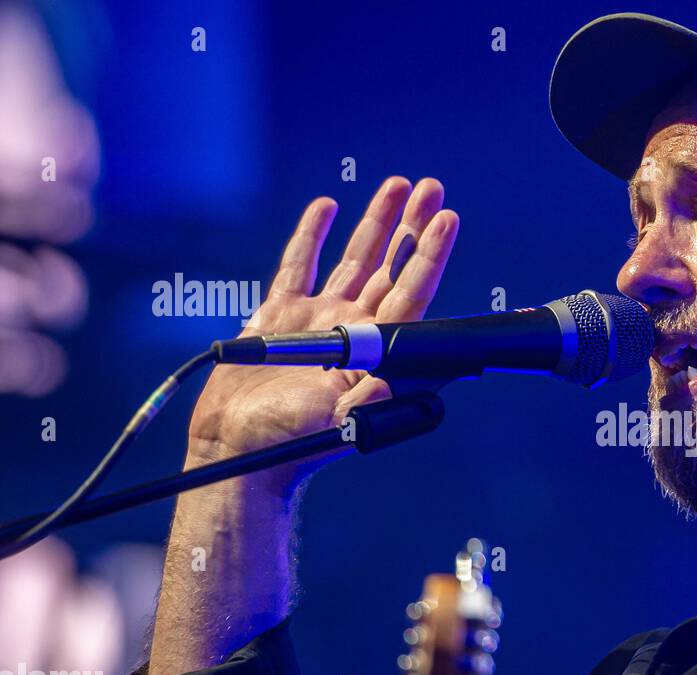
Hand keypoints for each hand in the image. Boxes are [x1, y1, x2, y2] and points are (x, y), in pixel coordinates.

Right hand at [185, 176, 458, 490]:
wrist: (237, 453)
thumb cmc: (292, 445)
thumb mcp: (343, 421)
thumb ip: (377, 395)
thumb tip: (414, 376)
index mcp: (374, 350)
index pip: (412, 292)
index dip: (430, 254)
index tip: (446, 219)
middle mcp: (352, 328)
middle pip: (391, 266)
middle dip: (411, 226)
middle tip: (432, 187)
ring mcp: (317, 319)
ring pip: (355, 259)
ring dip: (376, 224)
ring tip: (396, 185)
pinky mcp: (277, 317)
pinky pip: (298, 266)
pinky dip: (312, 235)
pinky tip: (328, 207)